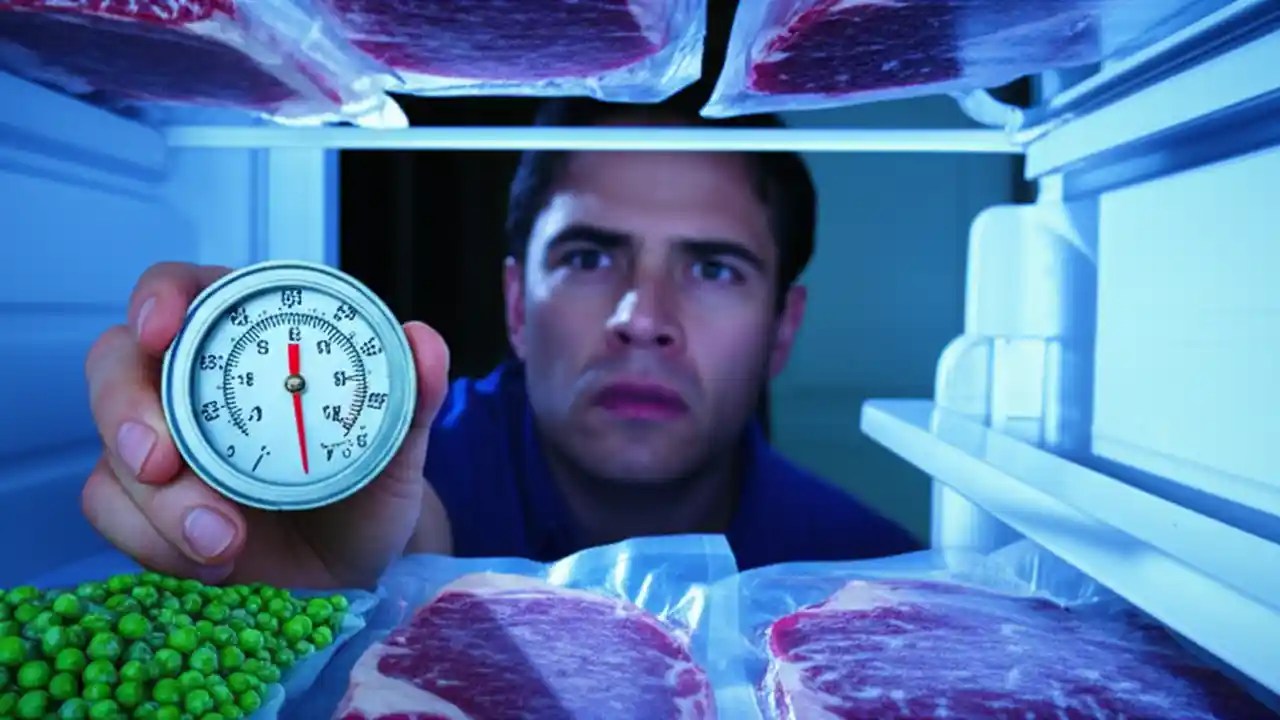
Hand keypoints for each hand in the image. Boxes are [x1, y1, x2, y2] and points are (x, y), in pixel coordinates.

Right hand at [81, 262, 450, 588]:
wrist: (357, 565)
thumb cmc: (369, 486)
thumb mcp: (399, 443)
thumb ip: (412, 392)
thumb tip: (424, 341)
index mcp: (246, 340)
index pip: (185, 290)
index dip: (161, 297)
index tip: (162, 330)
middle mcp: (191, 385)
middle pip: (117, 364)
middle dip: (127, 412)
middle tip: (163, 464)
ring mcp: (162, 447)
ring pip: (112, 452)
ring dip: (156, 503)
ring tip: (224, 542)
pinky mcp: (147, 508)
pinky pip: (115, 513)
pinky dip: (156, 542)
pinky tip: (215, 563)